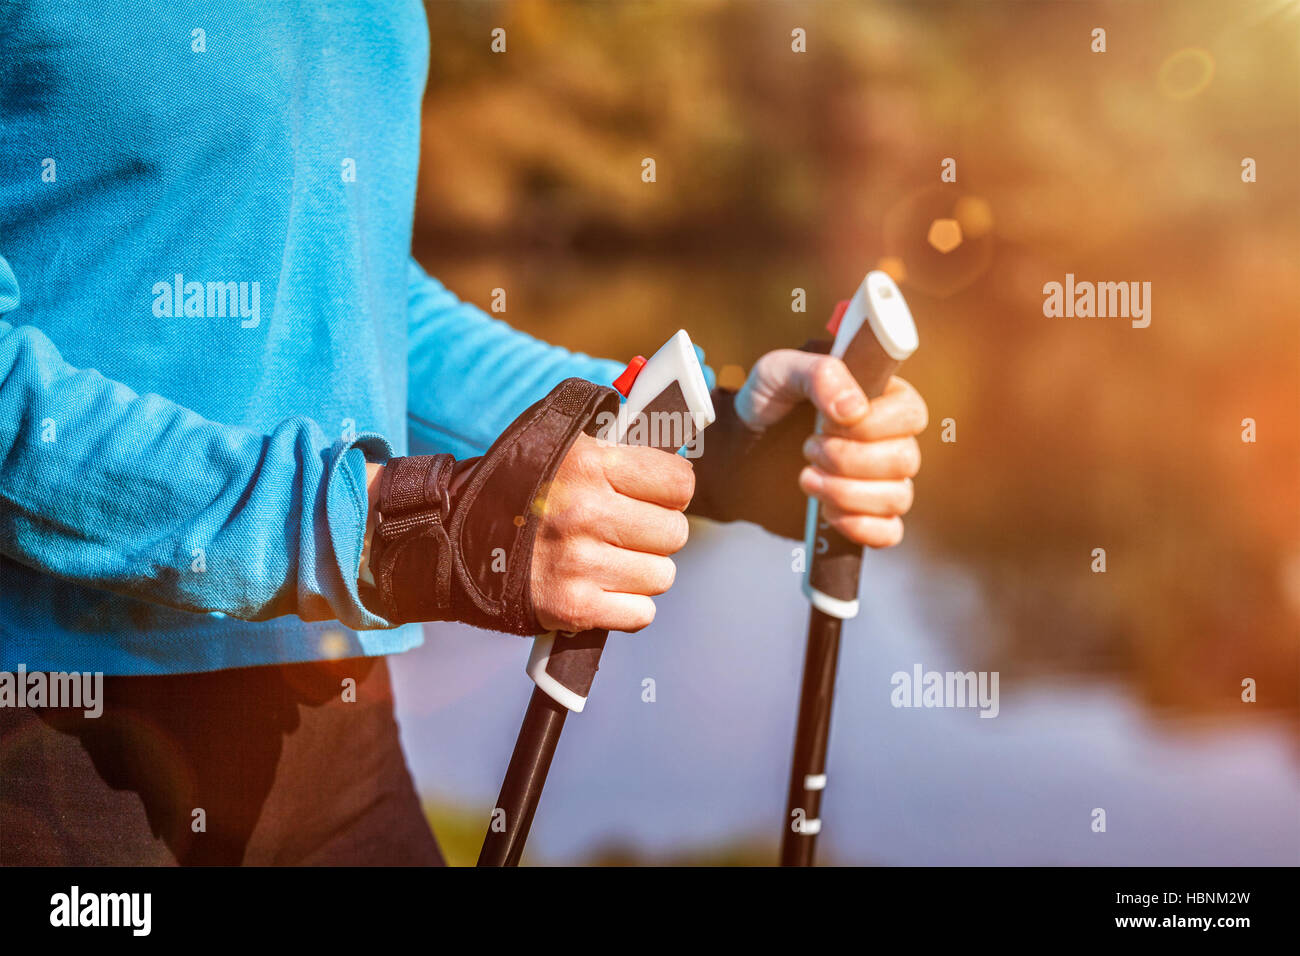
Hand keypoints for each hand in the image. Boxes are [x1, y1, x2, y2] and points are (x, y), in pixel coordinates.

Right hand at [530, 433, 694, 632]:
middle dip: (656, 534)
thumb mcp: (558, 442)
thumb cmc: (514, 488)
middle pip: (674, 533)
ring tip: (609, 560)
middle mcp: (586, 512)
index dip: (670, 491)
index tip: (654, 497)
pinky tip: (602, 588)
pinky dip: (626, 606)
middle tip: (626, 531)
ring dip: (642, 572)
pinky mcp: (573, 606)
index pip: (678, 483)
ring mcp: (580, 563)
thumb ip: (614, 443)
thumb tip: (672, 445)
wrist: (453, 539)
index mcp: (588, 465)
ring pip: (661, 576)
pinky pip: (640, 613)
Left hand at [735, 349, 926, 547]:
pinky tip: (827, 513)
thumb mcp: (781, 371)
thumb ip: (820, 375)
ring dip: (846, 492)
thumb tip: (855, 410)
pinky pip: (889, 533)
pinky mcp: (866, 515)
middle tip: (808, 448)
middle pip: (905, 459)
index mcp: (882, 397)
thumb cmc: (767, 399)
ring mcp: (882, 481)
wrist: (740, 444)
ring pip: (898, 497)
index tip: (825, 422)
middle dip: (848, 459)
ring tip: (806, 478)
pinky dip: (860, 527)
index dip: (871, 424)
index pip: (911, 413)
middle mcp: (891, 439)